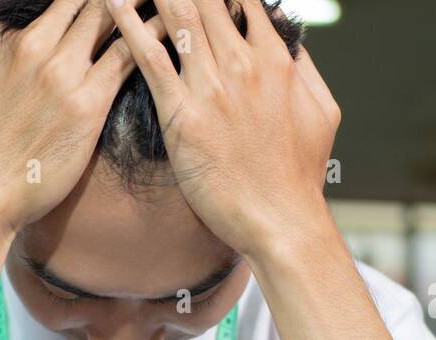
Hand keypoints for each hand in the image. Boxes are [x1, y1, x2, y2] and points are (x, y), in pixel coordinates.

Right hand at [0, 0, 164, 234]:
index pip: (50, 3)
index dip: (74, 2)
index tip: (94, 4)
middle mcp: (30, 45)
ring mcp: (60, 71)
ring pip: (109, 14)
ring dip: (138, 4)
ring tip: (166, 0)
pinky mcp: (87, 102)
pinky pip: (128, 55)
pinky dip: (152, 36)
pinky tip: (170, 25)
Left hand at [106, 0, 340, 260]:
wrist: (283, 220)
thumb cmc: (300, 176)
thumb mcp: (322, 111)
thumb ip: (304, 70)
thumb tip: (291, 46)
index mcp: (276, 59)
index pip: (243, 1)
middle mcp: (243, 63)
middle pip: (205, 0)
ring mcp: (212, 87)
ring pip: (176, 17)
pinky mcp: (183, 115)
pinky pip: (150, 59)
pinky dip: (130, 26)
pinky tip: (113, 4)